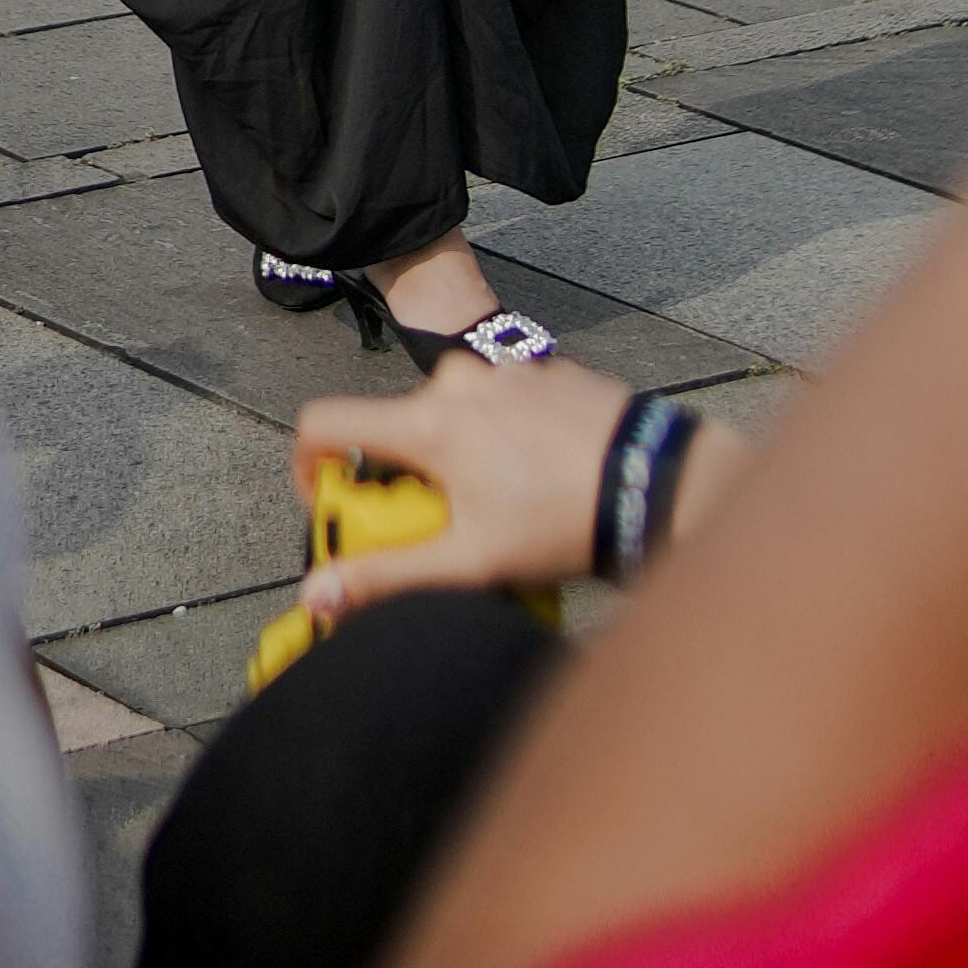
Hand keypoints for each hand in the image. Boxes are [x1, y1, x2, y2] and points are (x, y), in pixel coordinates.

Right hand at [289, 369, 621, 613]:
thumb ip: (387, 576)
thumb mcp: (470, 561)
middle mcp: (458, 382)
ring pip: (450, 414)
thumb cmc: (561, 522)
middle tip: (442, 524)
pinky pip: (498, 402)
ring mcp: (505, 371)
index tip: (335, 502)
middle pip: (395, 427)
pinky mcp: (545, 372)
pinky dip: (500, 437)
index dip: (310, 465)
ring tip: (502, 504)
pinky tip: (539, 477)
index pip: (325, 421)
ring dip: (456, 457)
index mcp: (429, 422)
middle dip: (403, 478)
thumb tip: (316, 595)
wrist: (657, 482)